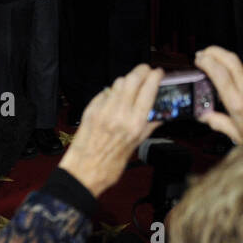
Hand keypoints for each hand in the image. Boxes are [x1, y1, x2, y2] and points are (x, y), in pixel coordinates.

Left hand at [58, 65, 163, 197]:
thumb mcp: (135, 146)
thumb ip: (148, 127)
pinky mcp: (91, 109)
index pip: (148, 89)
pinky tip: (115, 99)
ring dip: (128, 80)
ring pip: (119, 82)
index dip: (155, 76)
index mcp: (134, 124)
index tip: (158, 73)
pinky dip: (112, 92)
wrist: (83, 172)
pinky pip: (105, 93)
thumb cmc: (109, 165)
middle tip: (146, 71)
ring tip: (132, 85)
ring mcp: (103, 109)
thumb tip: (159, 115)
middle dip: (142, 71)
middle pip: (133, 78)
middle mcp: (119, 113)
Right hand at [193, 46, 242, 146]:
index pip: (220, 73)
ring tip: (211, 62)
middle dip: (214, 51)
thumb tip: (205, 115)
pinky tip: (226, 75)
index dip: (207, 62)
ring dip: (223, 58)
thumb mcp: (235, 134)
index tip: (198, 60)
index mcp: (239, 103)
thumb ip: (217, 122)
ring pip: (238, 64)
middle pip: (230, 59)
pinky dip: (232, 68)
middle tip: (202, 54)